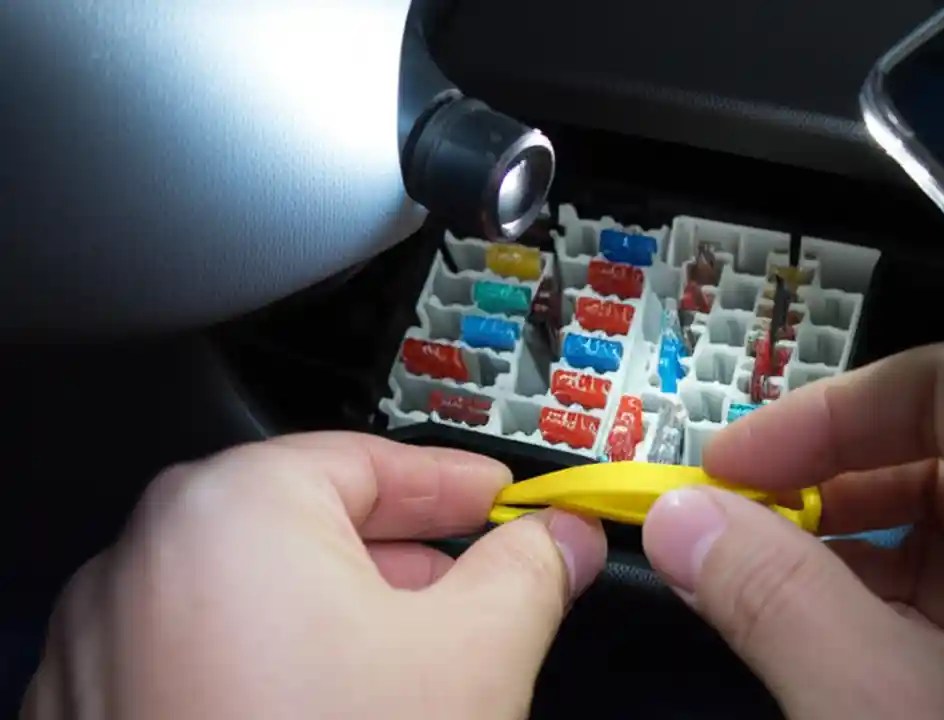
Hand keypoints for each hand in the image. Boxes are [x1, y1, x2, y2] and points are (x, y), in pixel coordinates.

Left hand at [23, 433, 605, 718]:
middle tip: (473, 594)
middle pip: (307, 526)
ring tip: (402, 677)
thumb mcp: (475, 654)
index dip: (456, 485)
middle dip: (403, 561)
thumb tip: (560, 541)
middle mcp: (141, 563)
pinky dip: (268, 669)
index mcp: (229, 510)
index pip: (370, 459)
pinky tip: (325, 717)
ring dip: (336, 619)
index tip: (502, 504)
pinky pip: (198, 658)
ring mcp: (103, 647)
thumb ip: (530, 572)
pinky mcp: (92, 717)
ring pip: (252, 597)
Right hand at [644, 342, 943, 718]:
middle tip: (724, 533)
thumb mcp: (885, 712)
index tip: (724, 470)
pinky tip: (816, 646)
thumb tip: (678, 522)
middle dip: (824, 490)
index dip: (822, 417)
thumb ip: (772, 598)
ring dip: (842, 559)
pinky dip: (880, 618)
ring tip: (754, 593)